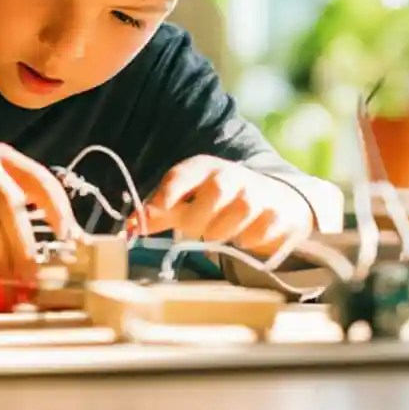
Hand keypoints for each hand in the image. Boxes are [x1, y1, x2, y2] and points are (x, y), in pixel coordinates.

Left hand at [131, 155, 313, 254]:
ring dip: (222, 232)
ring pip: (237, 214)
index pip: (182, 175)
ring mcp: (258, 192)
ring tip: (218, 232)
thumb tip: (131, 227)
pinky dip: (247, 241)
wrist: (274, 200)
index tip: (150, 217)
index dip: (166, 195)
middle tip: (195, 229)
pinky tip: (243, 236)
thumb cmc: (218, 201)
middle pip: (214, 194)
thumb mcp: (187, 200)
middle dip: (198, 220)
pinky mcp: (278, 214)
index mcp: (203, 168)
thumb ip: (159, 212)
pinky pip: (258, 233)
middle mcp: (231, 175)